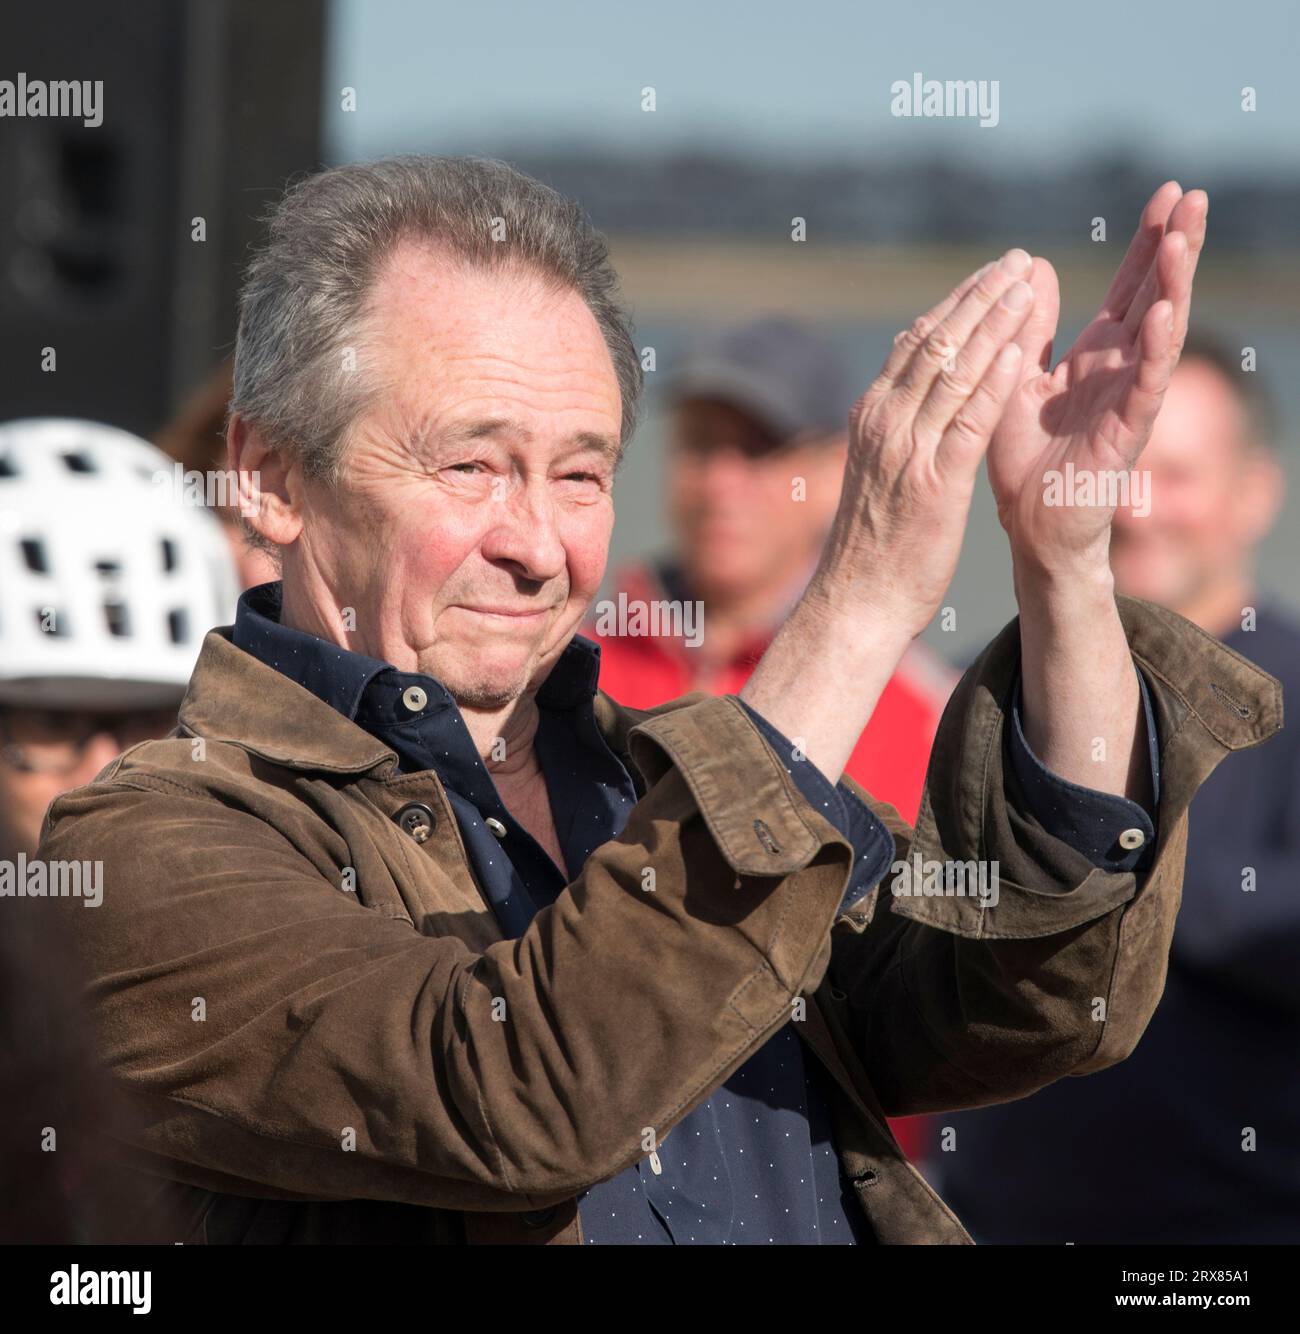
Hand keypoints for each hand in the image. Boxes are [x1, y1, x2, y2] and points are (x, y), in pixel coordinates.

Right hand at [812, 248, 1037, 637]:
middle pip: (936, 344)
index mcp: (872, 417)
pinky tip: (1021, 351)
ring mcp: (905, 451)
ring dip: (992, 324)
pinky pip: (968, 421)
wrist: (858, 600)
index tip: (993, 273)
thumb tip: (905, 385)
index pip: (916, 344)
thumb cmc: (874, 543)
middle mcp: (884, 423)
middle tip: (1018, 261)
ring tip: (1028, 286)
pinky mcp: (933, 483)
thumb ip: (893, 425)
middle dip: (979, 298)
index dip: (958, 304)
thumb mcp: (879, 471)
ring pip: (953, 371)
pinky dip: (994, 381)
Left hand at [987, 182, 1207, 571]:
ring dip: (1173, 285)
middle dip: (1176, 246)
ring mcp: (1129, 399)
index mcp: (1095, 354)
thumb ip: (1030, 330)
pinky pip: (1145, 385)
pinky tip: (1160, 313)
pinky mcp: (1126, 432)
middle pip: (1156, 296)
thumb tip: (1037, 267)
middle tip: (1195, 194)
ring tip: (1183, 239)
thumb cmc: (1024, 458)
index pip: (1129, 286)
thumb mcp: (1017, 379)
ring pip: (1160, 333)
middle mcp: (1120, 370)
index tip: (1167, 192)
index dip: (1147, 241)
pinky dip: (1153, 349)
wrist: (1028, 525)